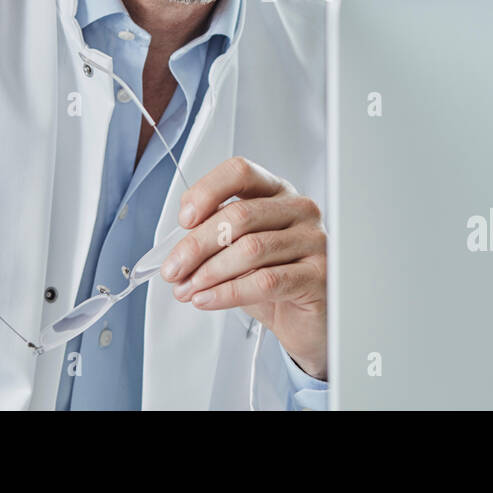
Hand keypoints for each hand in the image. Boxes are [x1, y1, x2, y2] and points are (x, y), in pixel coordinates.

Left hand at [160, 155, 326, 379]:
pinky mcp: (319, 275)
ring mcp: (313, 241)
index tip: (184, 219)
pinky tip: (208, 299)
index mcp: (277, 192)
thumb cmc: (274, 280)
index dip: (207, 191)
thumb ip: (215, 239)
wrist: (307, 319)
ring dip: (209, 272)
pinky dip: (228, 292)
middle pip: (239, 215)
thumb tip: (177, 248)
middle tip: (173, 269)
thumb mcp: (239, 252)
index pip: (240, 172)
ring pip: (250, 249)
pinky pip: (265, 281)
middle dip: (197, 245)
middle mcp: (299, 209)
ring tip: (187, 289)